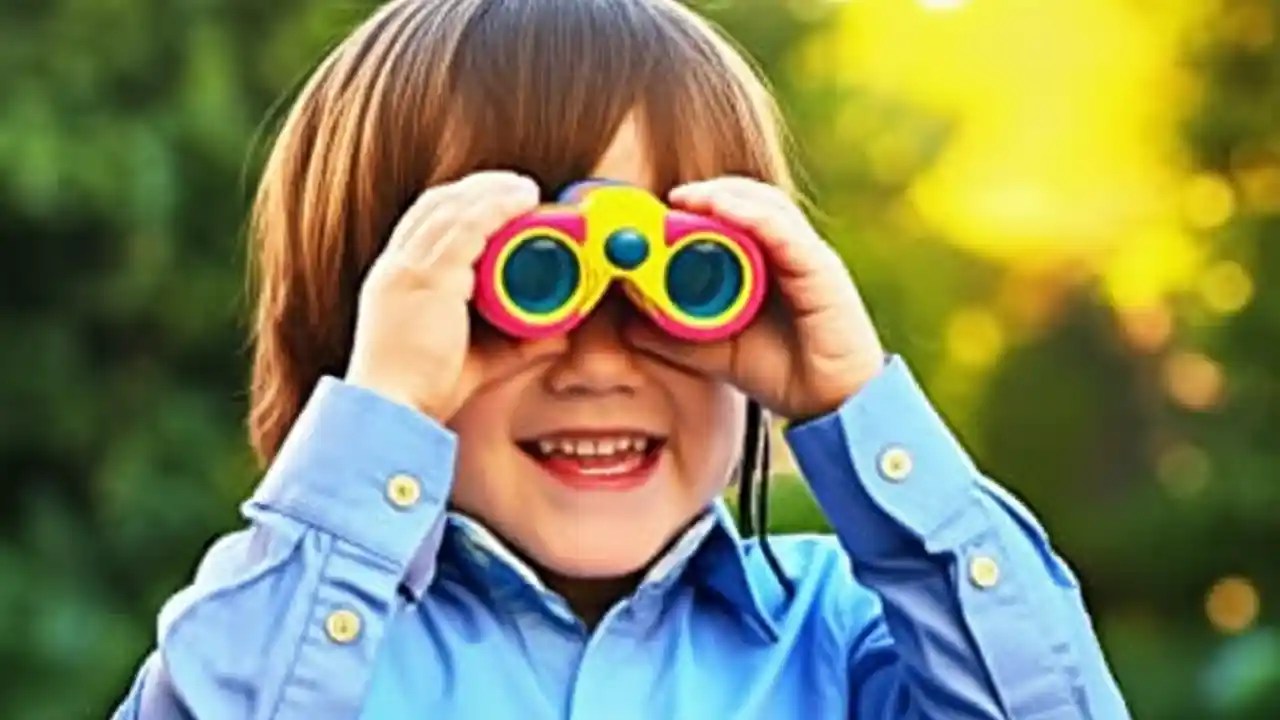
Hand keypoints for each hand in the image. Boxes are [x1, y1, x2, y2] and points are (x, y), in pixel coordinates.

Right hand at [345, 171, 546, 421]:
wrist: (390, 410)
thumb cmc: (420, 392)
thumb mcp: (474, 360)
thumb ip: (513, 346)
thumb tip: (556, 335)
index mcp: (396, 281)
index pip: (425, 225)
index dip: (460, 205)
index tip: (494, 200)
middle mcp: (397, 268)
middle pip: (436, 206)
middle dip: (478, 189)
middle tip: (517, 185)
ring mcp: (408, 269)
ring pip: (452, 209)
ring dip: (492, 192)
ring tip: (525, 188)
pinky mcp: (426, 278)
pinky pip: (465, 226)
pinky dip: (495, 208)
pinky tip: (519, 199)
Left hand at [625, 177, 886, 420]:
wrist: (831, 406)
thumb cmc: (782, 372)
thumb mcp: (715, 351)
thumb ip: (675, 336)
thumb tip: (626, 324)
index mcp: (767, 262)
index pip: (735, 214)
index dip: (699, 204)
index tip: (657, 210)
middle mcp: (789, 251)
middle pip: (750, 199)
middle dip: (709, 192)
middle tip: (669, 199)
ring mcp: (807, 257)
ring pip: (766, 205)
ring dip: (724, 195)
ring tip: (687, 198)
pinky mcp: (821, 270)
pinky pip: (785, 232)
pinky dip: (752, 215)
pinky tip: (722, 210)